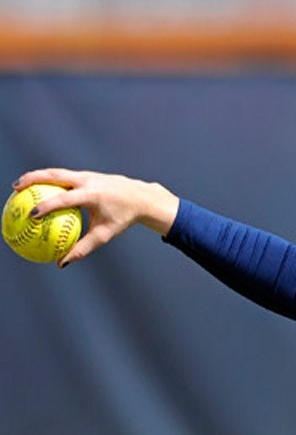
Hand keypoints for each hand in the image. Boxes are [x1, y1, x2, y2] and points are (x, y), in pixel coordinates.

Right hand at [11, 168, 178, 267]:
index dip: (48, 206)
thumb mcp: (105, 234)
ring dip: (37, 176)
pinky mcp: (87, 174)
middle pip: (56, 175)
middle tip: (15, 189)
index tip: (32, 214)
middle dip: (33, 179)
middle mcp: (89, 180)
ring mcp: (87, 174)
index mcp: (93, 195)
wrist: (142, 197)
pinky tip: (38, 189)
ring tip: (19, 186)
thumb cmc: (123, 218)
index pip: (66, 199)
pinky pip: (64, 175)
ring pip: (57, 172)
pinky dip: (49, 180)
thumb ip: (84, 248)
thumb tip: (62, 262)